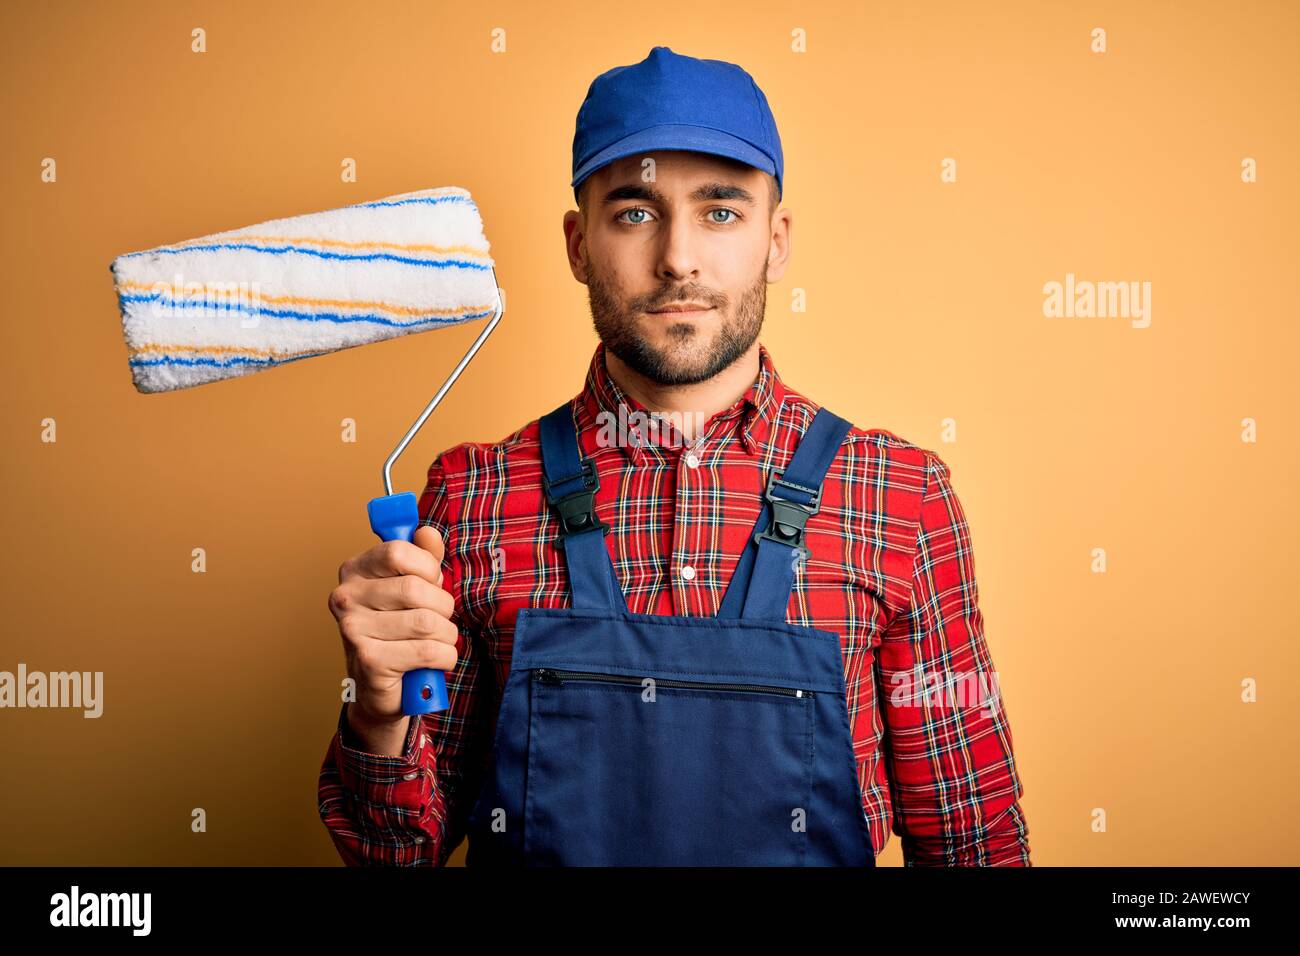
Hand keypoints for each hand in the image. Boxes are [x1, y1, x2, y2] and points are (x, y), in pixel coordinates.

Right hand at [329, 526, 456, 742]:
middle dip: (442, 607)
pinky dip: (444, 658)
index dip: (427, 568)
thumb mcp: (414, 587)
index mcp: (354, 571)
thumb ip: (423, 558)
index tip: (431, 582)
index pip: (398, 552)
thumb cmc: (399, 631)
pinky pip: (428, 651)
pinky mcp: (369, 661)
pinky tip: (433, 661)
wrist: (380, 687)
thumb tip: (427, 532)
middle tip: (437, 620)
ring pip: (427, 622)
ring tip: (435, 642)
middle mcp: (346, 597)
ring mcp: (353, 630)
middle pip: (416, 589)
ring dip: (446, 636)